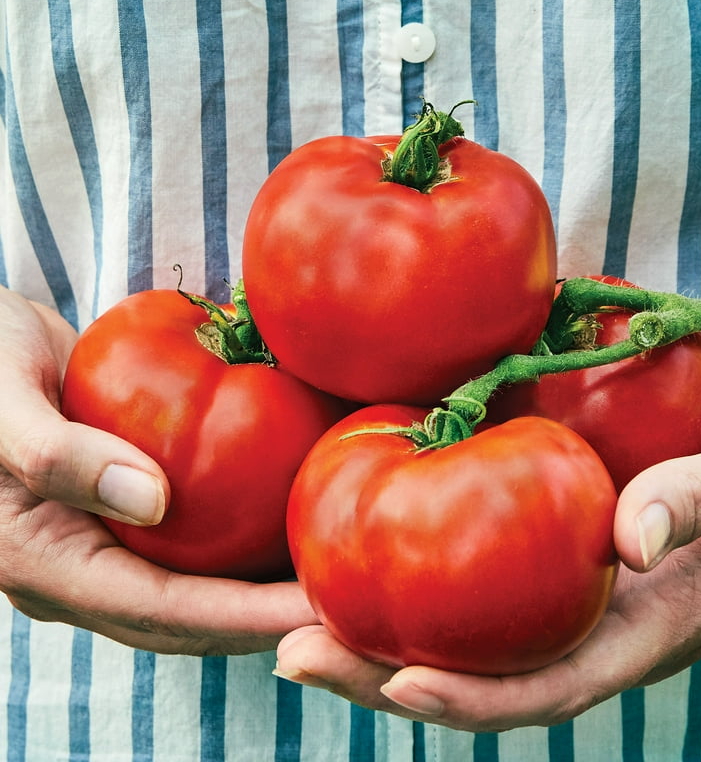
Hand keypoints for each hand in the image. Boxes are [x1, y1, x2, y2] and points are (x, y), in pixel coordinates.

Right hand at [0, 287, 315, 653]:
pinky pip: (193, 541)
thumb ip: (59, 456)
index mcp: (45, 562)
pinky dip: (243, 540)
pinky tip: (292, 519)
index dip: (243, 617)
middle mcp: (82, 568)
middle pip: (190, 616)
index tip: (317, 611)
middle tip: (345, 604)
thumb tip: (154, 502)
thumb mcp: (1, 403)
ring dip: (262, 587)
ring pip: (196, 585)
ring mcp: (106, 542)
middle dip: (268, 618)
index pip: (161, 609)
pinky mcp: (127, 512)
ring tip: (333, 571)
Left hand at [274, 403, 700, 730]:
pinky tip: (358, 556)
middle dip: (380, 677)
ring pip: (461, 634)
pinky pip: (473, 587)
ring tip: (291, 615)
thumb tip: (631, 541)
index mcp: (639, 632)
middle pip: (477, 673)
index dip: (473, 698)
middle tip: (291, 653)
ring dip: (375, 632)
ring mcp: (562, 599)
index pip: (545, 687)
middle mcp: (588, 628)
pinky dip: (412, 583)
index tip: (393, 684)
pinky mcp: (546, 561)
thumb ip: (696, 504)